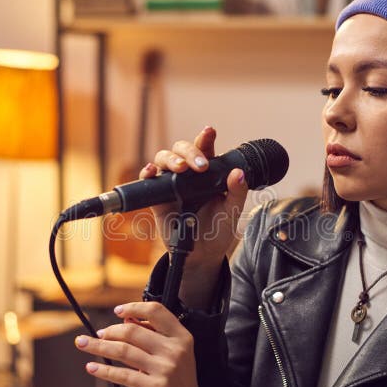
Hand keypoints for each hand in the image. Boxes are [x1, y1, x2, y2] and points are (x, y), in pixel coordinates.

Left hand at [75, 302, 197, 386]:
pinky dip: (104, 370)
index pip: (157, 311)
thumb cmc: (177, 380)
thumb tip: (125, 320)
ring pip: (124, 350)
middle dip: (110, 331)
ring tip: (85, 344)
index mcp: (181, 337)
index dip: (134, 307)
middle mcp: (175, 350)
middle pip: (133, 331)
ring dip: (100, 346)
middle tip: (99, 334)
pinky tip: (92, 367)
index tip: (117, 310)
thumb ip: (153, 335)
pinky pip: (123, 375)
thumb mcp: (173, 353)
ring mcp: (165, 368)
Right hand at [141, 126, 248, 306]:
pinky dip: (147, 174)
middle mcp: (187, 174)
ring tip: (180, 169)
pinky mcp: (158, 198)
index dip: (205, 138)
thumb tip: (239, 174)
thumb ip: (237, 193)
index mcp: (207, 173)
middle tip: (200, 165)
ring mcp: (171, 184)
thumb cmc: (218, 229)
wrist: (202, 254)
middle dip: (189, 152)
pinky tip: (151, 172)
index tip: (210, 132)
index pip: (205, 149)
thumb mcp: (231, 212)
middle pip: (181, 149)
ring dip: (170, 159)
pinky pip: (148, 182)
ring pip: (163, 159)